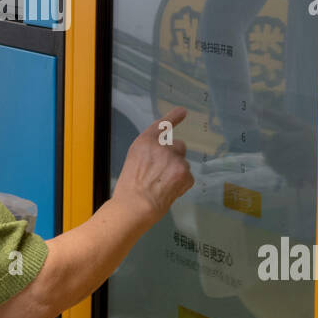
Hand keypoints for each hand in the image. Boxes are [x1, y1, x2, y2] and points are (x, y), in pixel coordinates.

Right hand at [113, 105, 194, 224]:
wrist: (135, 206)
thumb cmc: (129, 187)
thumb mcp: (133, 160)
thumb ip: (149, 152)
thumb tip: (165, 152)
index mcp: (145, 142)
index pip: (162, 125)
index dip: (173, 117)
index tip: (182, 111)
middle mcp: (162, 146)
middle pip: (179, 146)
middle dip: (175, 157)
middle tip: (162, 173)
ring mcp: (175, 160)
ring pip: (183, 163)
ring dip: (177, 172)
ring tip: (162, 185)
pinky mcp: (185, 173)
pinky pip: (188, 177)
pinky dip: (182, 184)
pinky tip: (169, 191)